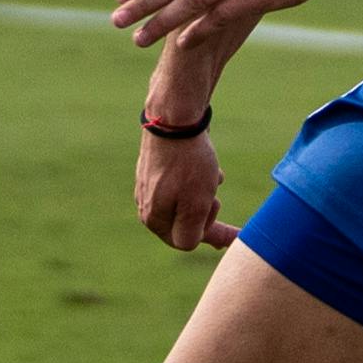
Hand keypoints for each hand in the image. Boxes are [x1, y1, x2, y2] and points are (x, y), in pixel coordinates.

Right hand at [135, 124, 234, 251]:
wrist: (174, 117)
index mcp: (152, 217)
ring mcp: (148, 183)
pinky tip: (209, 164)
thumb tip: (187, 245)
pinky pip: (183, 181)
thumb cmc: (188, 164)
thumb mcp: (196, 206)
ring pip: (187, 198)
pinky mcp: (156, 166)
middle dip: (206, 209)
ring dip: (206, 191)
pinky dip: (199, 176)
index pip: (183, 241)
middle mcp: (145, 203)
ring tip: (214, 175)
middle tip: (216, 194)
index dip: (206, 229)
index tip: (216, 207)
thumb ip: (190, 234)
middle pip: (185, 220)